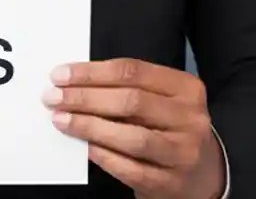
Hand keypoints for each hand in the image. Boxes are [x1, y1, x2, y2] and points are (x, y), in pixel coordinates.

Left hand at [43, 59, 224, 198]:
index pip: (133, 71)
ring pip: (132, 136)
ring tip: (62, 120)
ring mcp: (183, 153)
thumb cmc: (169, 129)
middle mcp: (190, 119)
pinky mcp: (171, 182)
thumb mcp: (160, 101)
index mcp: (186, 89)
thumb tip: (74, 84)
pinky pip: (131, 168)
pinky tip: (85, 147)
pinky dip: (103, 156)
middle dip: (85, 98)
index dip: (92, 72)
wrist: (202, 174)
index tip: (61, 75)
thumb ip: (126, 89)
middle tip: (54, 97)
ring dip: (89, 127)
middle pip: (131, 101)